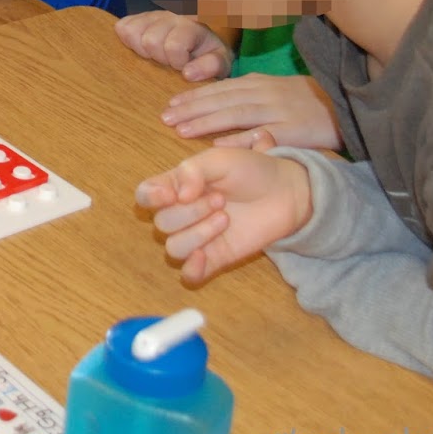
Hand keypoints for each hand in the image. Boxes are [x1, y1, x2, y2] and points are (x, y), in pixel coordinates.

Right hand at [116, 10, 232, 80]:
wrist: (201, 39)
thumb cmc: (208, 54)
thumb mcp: (219, 62)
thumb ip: (211, 66)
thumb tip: (187, 73)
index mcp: (193, 25)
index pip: (174, 45)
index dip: (176, 61)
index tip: (183, 66)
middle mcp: (171, 14)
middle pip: (150, 40)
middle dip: (158, 58)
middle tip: (167, 62)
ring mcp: (152, 14)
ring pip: (131, 32)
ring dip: (142, 50)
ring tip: (154, 56)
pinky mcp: (137, 17)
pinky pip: (121, 27)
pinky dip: (128, 41)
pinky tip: (143, 48)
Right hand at [135, 147, 313, 284]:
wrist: (287, 192)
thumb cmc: (251, 170)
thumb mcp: (220, 159)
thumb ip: (192, 170)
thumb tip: (178, 194)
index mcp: (177, 186)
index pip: (145, 195)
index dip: (150, 197)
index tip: (170, 194)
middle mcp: (182, 213)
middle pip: (161, 222)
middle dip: (190, 211)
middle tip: (220, 199)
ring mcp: (197, 238)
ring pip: (174, 247)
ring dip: (198, 233)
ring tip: (225, 218)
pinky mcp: (215, 258)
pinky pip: (189, 274)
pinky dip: (192, 269)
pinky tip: (204, 256)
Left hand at [161, 74, 342, 150]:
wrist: (347, 108)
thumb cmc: (306, 102)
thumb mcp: (275, 90)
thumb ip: (246, 93)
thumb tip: (213, 100)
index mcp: (259, 83)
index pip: (219, 88)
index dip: (193, 96)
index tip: (170, 105)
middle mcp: (265, 94)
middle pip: (221, 100)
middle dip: (191, 109)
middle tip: (165, 118)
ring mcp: (279, 111)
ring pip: (237, 114)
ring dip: (207, 122)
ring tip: (182, 130)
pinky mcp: (293, 131)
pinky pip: (262, 136)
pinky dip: (240, 140)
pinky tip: (218, 146)